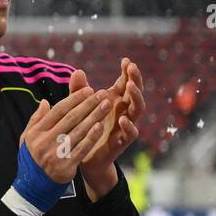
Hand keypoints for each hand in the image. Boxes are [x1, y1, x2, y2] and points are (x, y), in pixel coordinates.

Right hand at [19, 75, 112, 183]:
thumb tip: (46, 102)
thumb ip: (36, 119)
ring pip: (79, 131)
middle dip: (88, 104)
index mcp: (36, 132)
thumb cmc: (33, 157)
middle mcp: (45, 141)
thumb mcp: (27, 137)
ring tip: (106, 106)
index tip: (88, 90)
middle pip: (71, 118)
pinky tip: (101, 126)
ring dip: (94, 116)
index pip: (58, 111)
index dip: (74, 99)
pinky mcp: (66, 165)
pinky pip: (82, 148)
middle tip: (102, 93)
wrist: (34, 185)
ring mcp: (56, 153)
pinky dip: (92, 137)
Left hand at [80, 59, 145, 197]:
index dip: (127, 72)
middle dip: (135, 79)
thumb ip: (78, 91)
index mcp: (114, 100)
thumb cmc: (83, 127)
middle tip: (132, 67)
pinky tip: (123, 119)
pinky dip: (129, 126)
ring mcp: (125, 125)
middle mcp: (123, 111)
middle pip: (135, 93)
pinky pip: (131, 133)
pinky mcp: (122, 141)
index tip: (125, 60)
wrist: (83, 155)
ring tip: (130, 87)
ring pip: (138, 110)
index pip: (125, 83)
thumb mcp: (79, 107)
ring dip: (136, 98)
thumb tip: (78, 71)